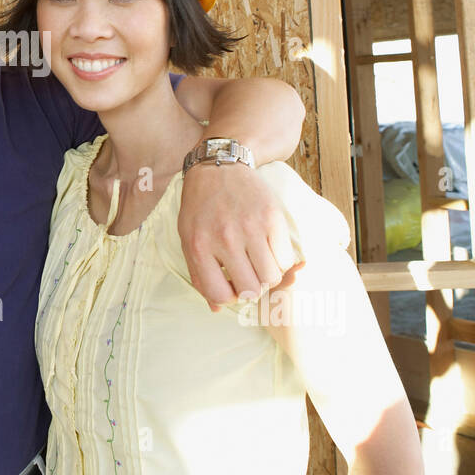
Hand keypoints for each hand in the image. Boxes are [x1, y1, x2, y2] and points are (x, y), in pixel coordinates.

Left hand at [177, 162, 294, 309]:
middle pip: (250, 290)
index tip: (230, 286)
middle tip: (248, 274)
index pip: (220, 296)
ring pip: (272, 278)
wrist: (220, 166)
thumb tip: (216, 309)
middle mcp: (225, 239)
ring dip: (268, 276)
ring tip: (259, 262)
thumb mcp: (188, 238)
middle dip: (251, 288)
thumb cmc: (201, 207)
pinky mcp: (272, 218)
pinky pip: (286, 259)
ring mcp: (250, 228)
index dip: (228, 298)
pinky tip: (270, 249)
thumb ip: (200, 274)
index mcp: (199, 246)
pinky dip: (281, 261)